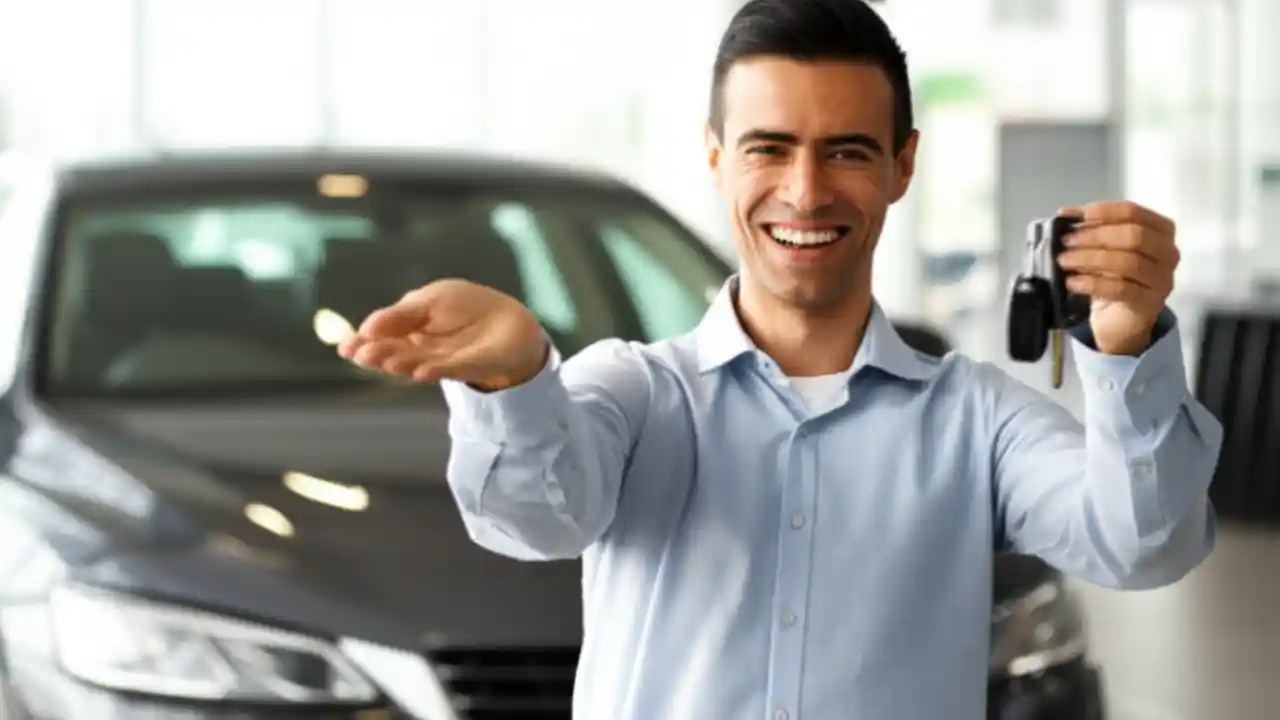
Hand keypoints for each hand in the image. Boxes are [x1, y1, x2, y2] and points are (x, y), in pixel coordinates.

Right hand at [337, 279, 548, 390]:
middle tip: (362, 355)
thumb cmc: (465, 308)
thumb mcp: (430, 301)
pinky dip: (436, 370)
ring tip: (388, 361)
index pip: (381, 340)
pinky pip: (451, 369)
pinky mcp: (471, 367)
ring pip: (418, 363)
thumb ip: (401, 314)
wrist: (510, 321)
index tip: (346, 348)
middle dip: (379, 355)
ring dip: (403, 363)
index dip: (363, 344)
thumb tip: (366, 328)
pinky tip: (421, 372)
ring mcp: (445, 361)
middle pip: (395, 354)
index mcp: (408, 335)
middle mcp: (422, 352)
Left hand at [1056, 201, 1179, 355]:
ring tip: (1064, 260)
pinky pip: (1121, 289)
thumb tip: (1065, 213)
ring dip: (1090, 259)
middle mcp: (1168, 252)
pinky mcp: (1150, 303)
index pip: (1134, 212)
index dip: (1104, 211)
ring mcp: (1163, 279)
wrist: (1120, 318)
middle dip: (1096, 236)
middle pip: (1134, 236)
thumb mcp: (1102, 249)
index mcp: (1160, 230)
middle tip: (1066, 242)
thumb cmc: (1113, 276)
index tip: (1076, 216)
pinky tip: (1072, 282)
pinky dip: (1093, 283)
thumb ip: (1088, 229)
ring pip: (1128, 262)